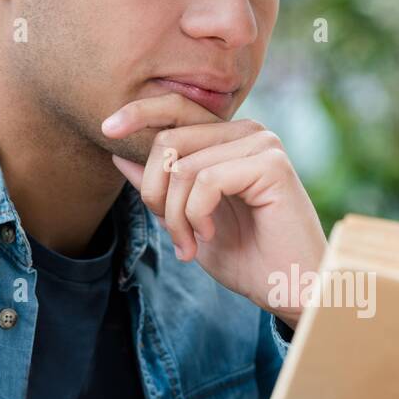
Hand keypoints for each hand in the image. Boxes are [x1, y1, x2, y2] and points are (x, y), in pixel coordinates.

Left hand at [102, 93, 326, 324]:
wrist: (293, 289)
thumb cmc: (249, 259)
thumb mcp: (189, 221)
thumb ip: (162, 187)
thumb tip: (118, 154)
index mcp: (230, 138)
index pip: (176, 109)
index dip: (138, 114)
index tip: (105, 132)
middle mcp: (248, 132)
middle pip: (169, 139)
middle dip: (155, 192)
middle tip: (173, 232)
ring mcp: (262, 145)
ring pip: (183, 165)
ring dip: (175, 215)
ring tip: (189, 244)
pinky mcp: (271, 165)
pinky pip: (206, 181)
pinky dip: (196, 215)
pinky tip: (210, 235)